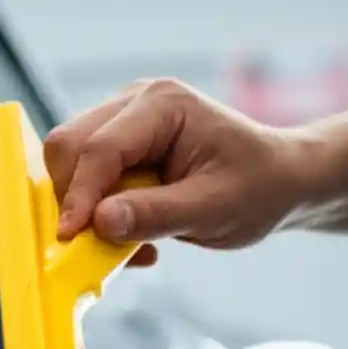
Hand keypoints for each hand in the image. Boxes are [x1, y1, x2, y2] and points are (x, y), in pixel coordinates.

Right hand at [45, 79, 306, 253]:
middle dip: (75, 199)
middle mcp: (134, 103)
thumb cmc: (259, 187)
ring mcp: (123, 123)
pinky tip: (136, 234)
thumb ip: (156, 214)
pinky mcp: (120, 148)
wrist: (278, 181)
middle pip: (68, 146)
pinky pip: (86, 180)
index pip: (99, 147)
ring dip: (88, 210)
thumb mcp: (214, 208)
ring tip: (134, 244)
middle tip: (101, 245)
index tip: (70, 238)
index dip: (80, 195)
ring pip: (70, 163)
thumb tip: (100, 222)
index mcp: (162, 104)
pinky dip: (99, 214)